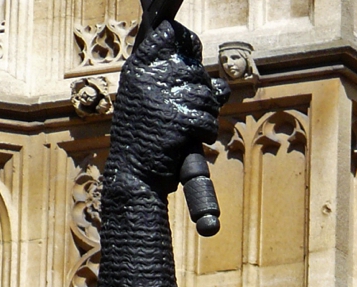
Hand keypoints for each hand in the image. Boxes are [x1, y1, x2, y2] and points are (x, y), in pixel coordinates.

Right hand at [109, 19, 228, 193]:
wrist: (134, 179)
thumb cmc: (146, 143)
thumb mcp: (153, 107)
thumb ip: (179, 88)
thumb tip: (221, 87)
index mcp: (137, 71)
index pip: (167, 37)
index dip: (187, 47)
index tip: (193, 61)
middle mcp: (148, 79)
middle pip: (194, 71)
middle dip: (202, 93)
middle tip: (193, 113)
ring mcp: (162, 99)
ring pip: (205, 96)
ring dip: (207, 115)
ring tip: (194, 130)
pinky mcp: (177, 120)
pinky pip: (207, 119)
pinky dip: (207, 132)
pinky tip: (196, 140)